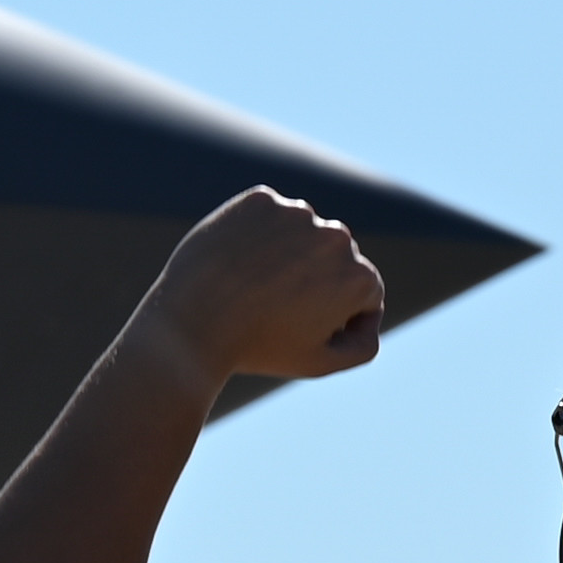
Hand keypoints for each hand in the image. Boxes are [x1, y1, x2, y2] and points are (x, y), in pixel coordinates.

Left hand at [130, 187, 386, 385]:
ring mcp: (297, 213)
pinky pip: (266, 217)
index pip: (362, 290)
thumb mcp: (318, 362)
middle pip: (332, 258)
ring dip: (285, 254)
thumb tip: (370, 316)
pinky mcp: (260, 200)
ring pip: (299, 234)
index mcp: (360, 276)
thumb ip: (362, 344)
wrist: (192, 323)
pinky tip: (236, 262)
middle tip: (271, 308)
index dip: (334, 314)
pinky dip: (255, 235)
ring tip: (251, 286)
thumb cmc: (257, 348)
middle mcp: (337, 236)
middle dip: (312, 280)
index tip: (300, 329)